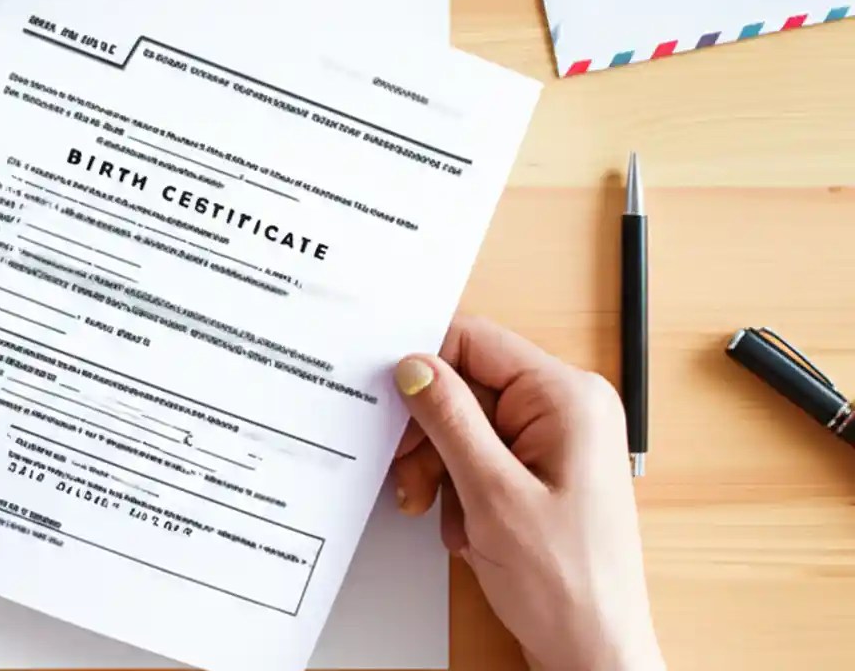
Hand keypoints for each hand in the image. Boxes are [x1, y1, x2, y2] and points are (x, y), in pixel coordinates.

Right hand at [390, 317, 662, 670]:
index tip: (389, 404)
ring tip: (437, 511)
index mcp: (567, 397)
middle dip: (430, 434)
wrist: (594, 652)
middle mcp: (567, 409)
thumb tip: (414, 367)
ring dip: (440, 468)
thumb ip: (449, 421)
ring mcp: (557, 441)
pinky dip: (459, 489)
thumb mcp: (491, 494)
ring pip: (467, 426)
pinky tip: (464, 525)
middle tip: (410, 477)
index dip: (426, 367)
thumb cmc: (567, 585)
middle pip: (468, 387)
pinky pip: (482, 456)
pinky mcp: (543, 472)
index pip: (477, 343)